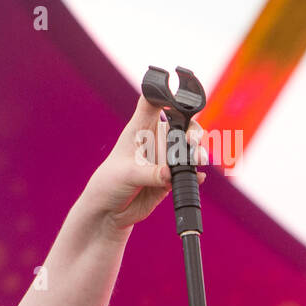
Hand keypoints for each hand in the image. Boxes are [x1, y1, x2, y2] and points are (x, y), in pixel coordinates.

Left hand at [84, 95, 207, 236]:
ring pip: (189, 149)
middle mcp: (155, 140)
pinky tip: (197, 178)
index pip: (153, 103)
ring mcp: (165, 158)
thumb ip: (150, 173)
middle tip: (191, 142)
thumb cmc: (109, 183)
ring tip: (196, 161)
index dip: (166, 94)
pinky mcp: (171, 177)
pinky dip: (194, 175)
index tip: (178, 98)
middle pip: (181, 125)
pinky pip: (189, 173)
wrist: (109, 211)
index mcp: (140, 129)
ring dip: (196, 153)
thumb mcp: (127, 173)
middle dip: (192, 131)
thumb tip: (170, 174)